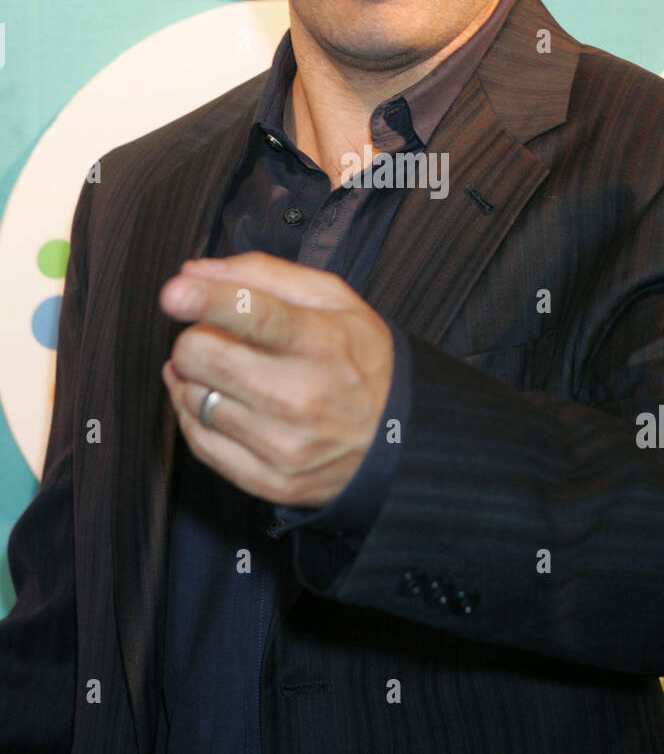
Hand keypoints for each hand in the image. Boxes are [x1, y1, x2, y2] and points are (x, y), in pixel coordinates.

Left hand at [158, 253, 394, 506]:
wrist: (398, 438)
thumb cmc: (361, 359)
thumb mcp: (333, 299)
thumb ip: (262, 274)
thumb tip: (194, 272)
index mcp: (320, 343)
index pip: (256, 317)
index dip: (209, 302)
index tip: (174, 293)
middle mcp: (301, 397)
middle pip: (202, 356)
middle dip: (197, 336)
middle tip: (220, 338)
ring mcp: (283, 445)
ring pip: (192, 397)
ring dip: (198, 378)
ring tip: (229, 373)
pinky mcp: (269, 481)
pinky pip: (198, 442)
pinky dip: (195, 415)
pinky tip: (215, 400)